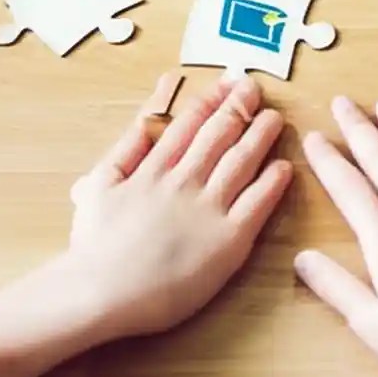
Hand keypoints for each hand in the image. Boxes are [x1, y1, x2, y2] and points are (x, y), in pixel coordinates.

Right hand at [66, 75, 291, 337]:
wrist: (100, 292)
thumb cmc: (94, 246)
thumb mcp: (99, 185)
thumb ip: (124, 150)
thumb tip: (146, 121)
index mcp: (154, 169)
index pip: (189, 124)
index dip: (211, 100)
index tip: (227, 84)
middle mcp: (185, 182)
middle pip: (219, 135)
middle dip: (240, 107)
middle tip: (255, 89)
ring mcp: (208, 210)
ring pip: (242, 161)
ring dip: (261, 136)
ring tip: (276, 119)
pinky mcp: (228, 241)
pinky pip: (257, 204)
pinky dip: (272, 182)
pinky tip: (284, 167)